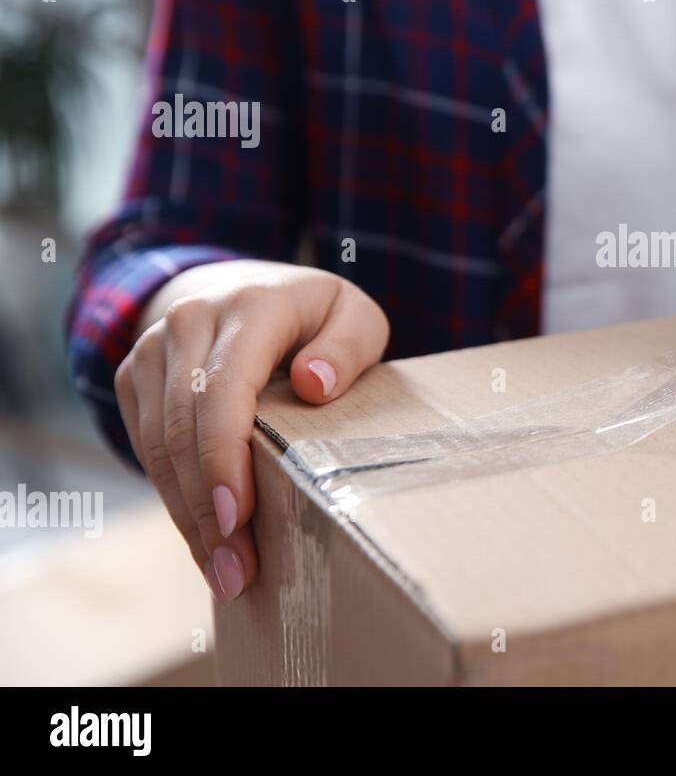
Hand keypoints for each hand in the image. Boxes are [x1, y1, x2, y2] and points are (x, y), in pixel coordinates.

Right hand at [114, 260, 388, 600]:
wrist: (244, 287)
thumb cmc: (316, 316)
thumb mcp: (355, 317)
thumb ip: (349, 347)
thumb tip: (317, 384)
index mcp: (251, 306)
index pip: (223, 389)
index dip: (223, 457)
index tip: (238, 518)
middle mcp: (190, 322)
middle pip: (184, 427)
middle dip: (207, 508)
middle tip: (238, 571)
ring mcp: (153, 350)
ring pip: (158, 445)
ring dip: (188, 517)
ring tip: (225, 574)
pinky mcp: (134, 378)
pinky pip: (146, 448)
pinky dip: (176, 499)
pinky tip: (205, 543)